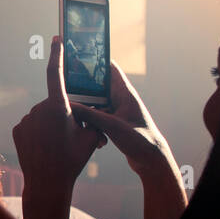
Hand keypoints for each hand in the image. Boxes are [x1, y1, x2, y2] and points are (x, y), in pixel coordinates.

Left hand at [12, 36, 106, 196]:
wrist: (48, 183)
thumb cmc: (73, 159)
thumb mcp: (91, 136)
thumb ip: (89, 117)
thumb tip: (86, 110)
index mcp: (59, 106)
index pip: (56, 73)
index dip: (58, 54)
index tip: (57, 38)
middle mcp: (39, 108)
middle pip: (55, 103)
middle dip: (63, 114)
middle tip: (69, 135)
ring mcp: (26, 119)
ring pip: (42, 115)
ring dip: (50, 124)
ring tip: (56, 146)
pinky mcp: (17, 129)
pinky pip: (31, 125)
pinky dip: (38, 132)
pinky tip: (43, 147)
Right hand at [69, 62, 175, 180]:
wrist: (152, 161)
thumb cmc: (140, 140)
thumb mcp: (112, 125)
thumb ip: (89, 114)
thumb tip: (69, 105)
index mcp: (125, 93)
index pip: (109, 68)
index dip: (94, 60)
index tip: (76, 57)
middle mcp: (121, 99)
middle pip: (96, 87)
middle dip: (82, 92)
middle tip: (66, 94)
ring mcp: (117, 111)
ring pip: (94, 105)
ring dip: (88, 115)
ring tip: (86, 127)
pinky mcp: (114, 123)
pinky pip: (97, 118)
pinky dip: (94, 127)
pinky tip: (98, 141)